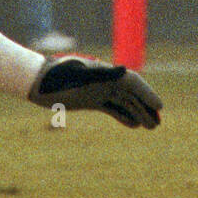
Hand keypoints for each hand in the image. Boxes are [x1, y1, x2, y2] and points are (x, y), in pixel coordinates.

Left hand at [28, 55, 162, 128]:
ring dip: (139, 113)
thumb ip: (101, 73)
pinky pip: (112, 108)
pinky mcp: (90, 100)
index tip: (159, 106)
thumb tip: (124, 71)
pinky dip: (123, 115)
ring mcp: (99, 91)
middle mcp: (106, 81)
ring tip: (151, 127)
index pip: (133, 83)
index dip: (148, 94)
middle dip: (147, 107)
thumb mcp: (78, 74)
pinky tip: (134, 124)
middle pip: (132, 95)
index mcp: (106, 73)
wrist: (37, 82)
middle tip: (158, 123)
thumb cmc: (56, 76)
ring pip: (124, 103)